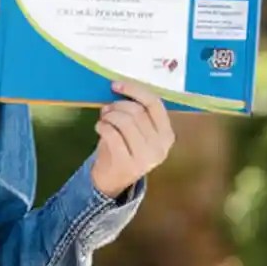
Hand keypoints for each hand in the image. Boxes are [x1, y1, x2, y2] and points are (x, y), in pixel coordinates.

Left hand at [90, 81, 174, 198]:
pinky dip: (102, 126)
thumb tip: (120, 88)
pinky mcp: (127, 164)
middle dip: (117, 105)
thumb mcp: (138, 132)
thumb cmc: (124, 149)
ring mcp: (145, 157)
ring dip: (109, 115)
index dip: (134, 90)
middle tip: (107, 109)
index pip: (154, 104)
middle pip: (137, 111)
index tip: (116, 85)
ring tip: (104, 119)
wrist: (113, 180)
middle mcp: (160, 147)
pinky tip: (99, 127)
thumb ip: (137, 113)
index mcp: (167, 135)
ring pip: (124, 121)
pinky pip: (112, 134)